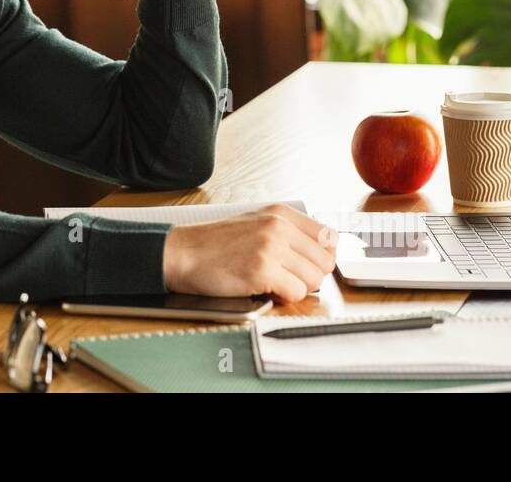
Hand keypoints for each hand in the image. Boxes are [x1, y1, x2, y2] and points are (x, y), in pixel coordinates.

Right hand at [162, 205, 338, 304]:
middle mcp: (279, 226)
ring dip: (296, 287)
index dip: (322, 257)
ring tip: (274, 283)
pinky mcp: (262, 270)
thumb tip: (320, 253)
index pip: (328, 236)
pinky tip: (265, 289)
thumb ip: (287, 233)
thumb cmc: (214, 244)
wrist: (182, 253)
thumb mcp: (255, 224)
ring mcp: (271, 247)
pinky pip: (296, 292)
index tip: (308, 265)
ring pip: (314, 279)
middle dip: (311, 276)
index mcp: (280, 213)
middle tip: (288, 279)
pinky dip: (284, 297)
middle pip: (325, 261)